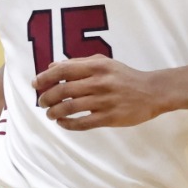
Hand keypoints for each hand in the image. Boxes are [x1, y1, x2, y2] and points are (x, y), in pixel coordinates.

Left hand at [33, 57, 170, 129]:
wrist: (152, 92)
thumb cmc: (125, 76)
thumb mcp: (104, 63)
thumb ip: (78, 63)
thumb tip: (52, 67)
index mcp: (96, 66)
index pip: (63, 70)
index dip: (45, 78)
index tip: (35, 84)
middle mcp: (99, 82)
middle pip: (63, 91)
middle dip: (46, 97)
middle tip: (41, 102)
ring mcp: (104, 101)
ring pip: (70, 108)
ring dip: (54, 112)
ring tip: (49, 114)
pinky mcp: (109, 118)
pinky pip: (83, 123)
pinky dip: (68, 124)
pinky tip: (62, 123)